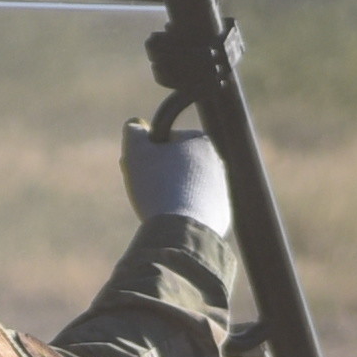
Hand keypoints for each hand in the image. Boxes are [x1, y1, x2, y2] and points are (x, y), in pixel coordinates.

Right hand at [119, 119, 231, 233]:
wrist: (182, 230)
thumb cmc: (159, 186)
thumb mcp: (136, 151)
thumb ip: (133, 132)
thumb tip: (136, 125)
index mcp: (201, 141)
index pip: (166, 140)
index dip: (147, 153)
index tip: (138, 167)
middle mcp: (218, 162)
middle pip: (177, 164)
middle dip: (159, 173)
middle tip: (144, 189)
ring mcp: (222, 190)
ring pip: (186, 187)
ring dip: (169, 193)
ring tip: (158, 207)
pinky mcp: (221, 214)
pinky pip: (195, 209)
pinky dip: (182, 213)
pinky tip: (172, 220)